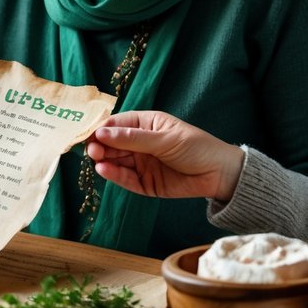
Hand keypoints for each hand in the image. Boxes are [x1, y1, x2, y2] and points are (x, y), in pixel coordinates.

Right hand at [86, 110, 243, 201]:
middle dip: (100, 146)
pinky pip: (125, 179)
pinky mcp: (145, 183)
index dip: (101, 129)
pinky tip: (104, 170)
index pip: (116, 124)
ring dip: (104, 160)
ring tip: (96, 160)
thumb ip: (132, 138)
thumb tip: (102, 132)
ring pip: (115, 161)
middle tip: (91, 150)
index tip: (88, 135)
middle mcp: (139, 143)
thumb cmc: (195, 147)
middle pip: (112, 144)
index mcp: (145, 124)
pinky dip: (114, 175)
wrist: (219, 174)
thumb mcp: (164, 139)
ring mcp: (141, 163)